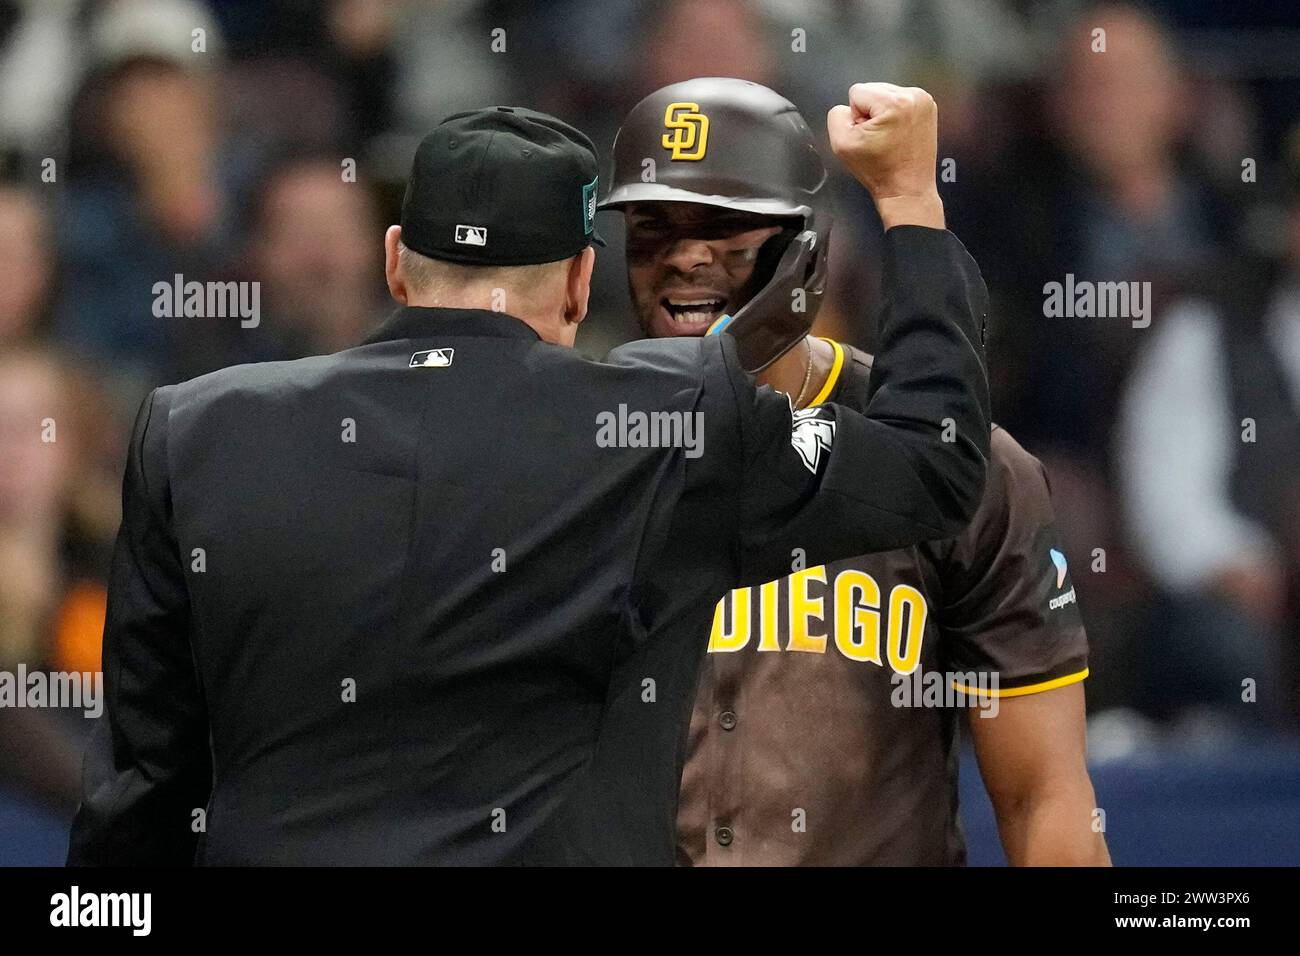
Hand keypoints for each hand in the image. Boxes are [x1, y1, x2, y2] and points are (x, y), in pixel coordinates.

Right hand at [827, 83, 943, 229]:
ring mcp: (924, 100)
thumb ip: (837, 115)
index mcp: (895, 102)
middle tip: (877, 138)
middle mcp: (914, 95)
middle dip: (869, 112)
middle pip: (873, 89)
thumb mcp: (842, 143)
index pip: (856, 92)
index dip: (855, 117)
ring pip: (885, 94)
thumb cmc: (877, 170)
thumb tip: (849, 109)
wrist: (906, 189)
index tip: (867, 137)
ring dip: (881, 113)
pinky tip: (897, 134)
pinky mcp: (928, 107)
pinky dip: (894, 115)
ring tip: (888, 137)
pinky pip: (899, 100)